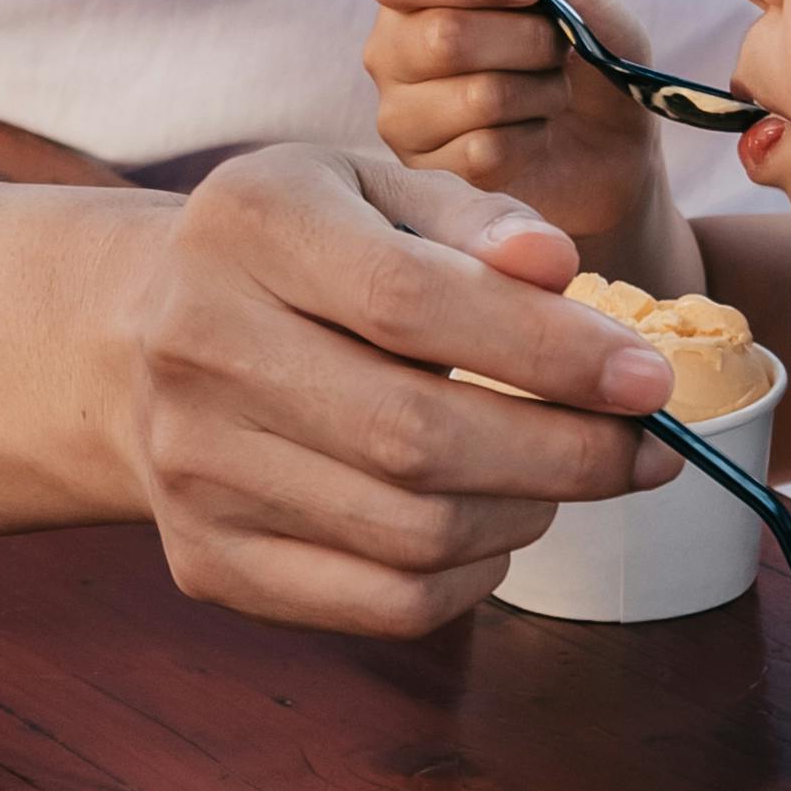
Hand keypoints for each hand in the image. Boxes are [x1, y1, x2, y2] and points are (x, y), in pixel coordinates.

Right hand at [111, 144, 678, 635]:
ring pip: (410, 533)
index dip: (547, 351)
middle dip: (566, 453)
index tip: (648, 379)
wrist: (141, 338)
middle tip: (646, 448)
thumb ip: (473, 220)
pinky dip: (473, 576)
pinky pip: (383, 602)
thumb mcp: (371, 188)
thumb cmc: (300, 250)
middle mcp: (199, 347)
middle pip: (413, 436)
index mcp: (247, 227)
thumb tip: (559, 270)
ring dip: (528, 513)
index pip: (410, 303)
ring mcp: (194, 469)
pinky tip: (495, 522)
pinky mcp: (210, 562)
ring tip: (566, 472)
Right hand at [362, 0, 682, 261]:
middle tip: (556, 47)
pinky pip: (484, 151)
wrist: (618, 146)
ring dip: (538, 91)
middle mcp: (393, 51)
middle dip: (528, 40)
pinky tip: (534, 135)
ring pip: (473, 96)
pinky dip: (532, 138)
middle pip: (443, 35)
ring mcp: (404, 117)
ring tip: (549, 92)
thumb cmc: (588, 56)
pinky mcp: (432, 175)